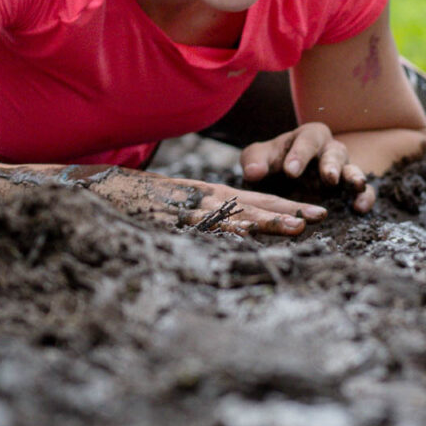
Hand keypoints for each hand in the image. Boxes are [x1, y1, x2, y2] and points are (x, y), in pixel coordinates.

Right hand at [76, 166, 327, 236]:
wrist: (104, 189)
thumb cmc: (144, 201)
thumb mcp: (183, 205)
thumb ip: (211, 216)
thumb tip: (240, 233)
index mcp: (212, 195)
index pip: (258, 199)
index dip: (287, 206)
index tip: (316, 215)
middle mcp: (206, 199)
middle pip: (255, 204)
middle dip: (289, 210)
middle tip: (321, 217)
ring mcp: (190, 210)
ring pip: (234, 215)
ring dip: (267, 221)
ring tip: (296, 227)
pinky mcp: (172, 221)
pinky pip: (201, 227)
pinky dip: (223, 231)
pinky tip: (244, 237)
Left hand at [240, 122, 374, 213]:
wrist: (280, 182)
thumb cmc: (270, 163)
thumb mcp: (258, 158)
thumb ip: (254, 161)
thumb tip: (253, 172)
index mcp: (308, 137)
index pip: (308, 139)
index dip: (300, 154)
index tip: (289, 171)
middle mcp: (329, 150)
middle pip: (335, 152)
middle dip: (332, 164)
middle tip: (328, 178)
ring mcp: (342, 171)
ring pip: (353, 169)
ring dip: (355, 177)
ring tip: (356, 186)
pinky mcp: (348, 191)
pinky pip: (364, 192)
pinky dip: (365, 198)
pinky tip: (360, 209)